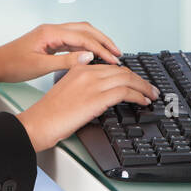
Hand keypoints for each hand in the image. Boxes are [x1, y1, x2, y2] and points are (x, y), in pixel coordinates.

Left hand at [0, 22, 123, 85]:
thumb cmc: (11, 65)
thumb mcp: (40, 66)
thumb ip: (66, 61)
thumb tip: (89, 56)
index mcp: (50, 32)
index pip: (83, 37)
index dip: (101, 49)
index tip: (113, 59)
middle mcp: (52, 29)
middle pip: (86, 29)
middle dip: (104, 40)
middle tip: (118, 53)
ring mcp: (51, 34)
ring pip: (81, 32)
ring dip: (96, 41)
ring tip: (110, 53)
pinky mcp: (50, 41)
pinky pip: (73, 39)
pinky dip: (86, 45)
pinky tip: (93, 54)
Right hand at [14, 57, 159, 152]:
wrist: (38, 123)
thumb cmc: (49, 114)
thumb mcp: (68, 92)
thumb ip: (85, 88)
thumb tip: (105, 96)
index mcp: (78, 68)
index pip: (111, 67)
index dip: (128, 74)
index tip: (137, 82)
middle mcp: (86, 72)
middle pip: (122, 70)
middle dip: (140, 80)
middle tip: (150, 89)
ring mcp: (92, 84)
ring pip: (127, 78)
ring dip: (143, 87)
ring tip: (151, 95)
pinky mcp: (96, 97)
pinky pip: (125, 92)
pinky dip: (138, 95)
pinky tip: (143, 101)